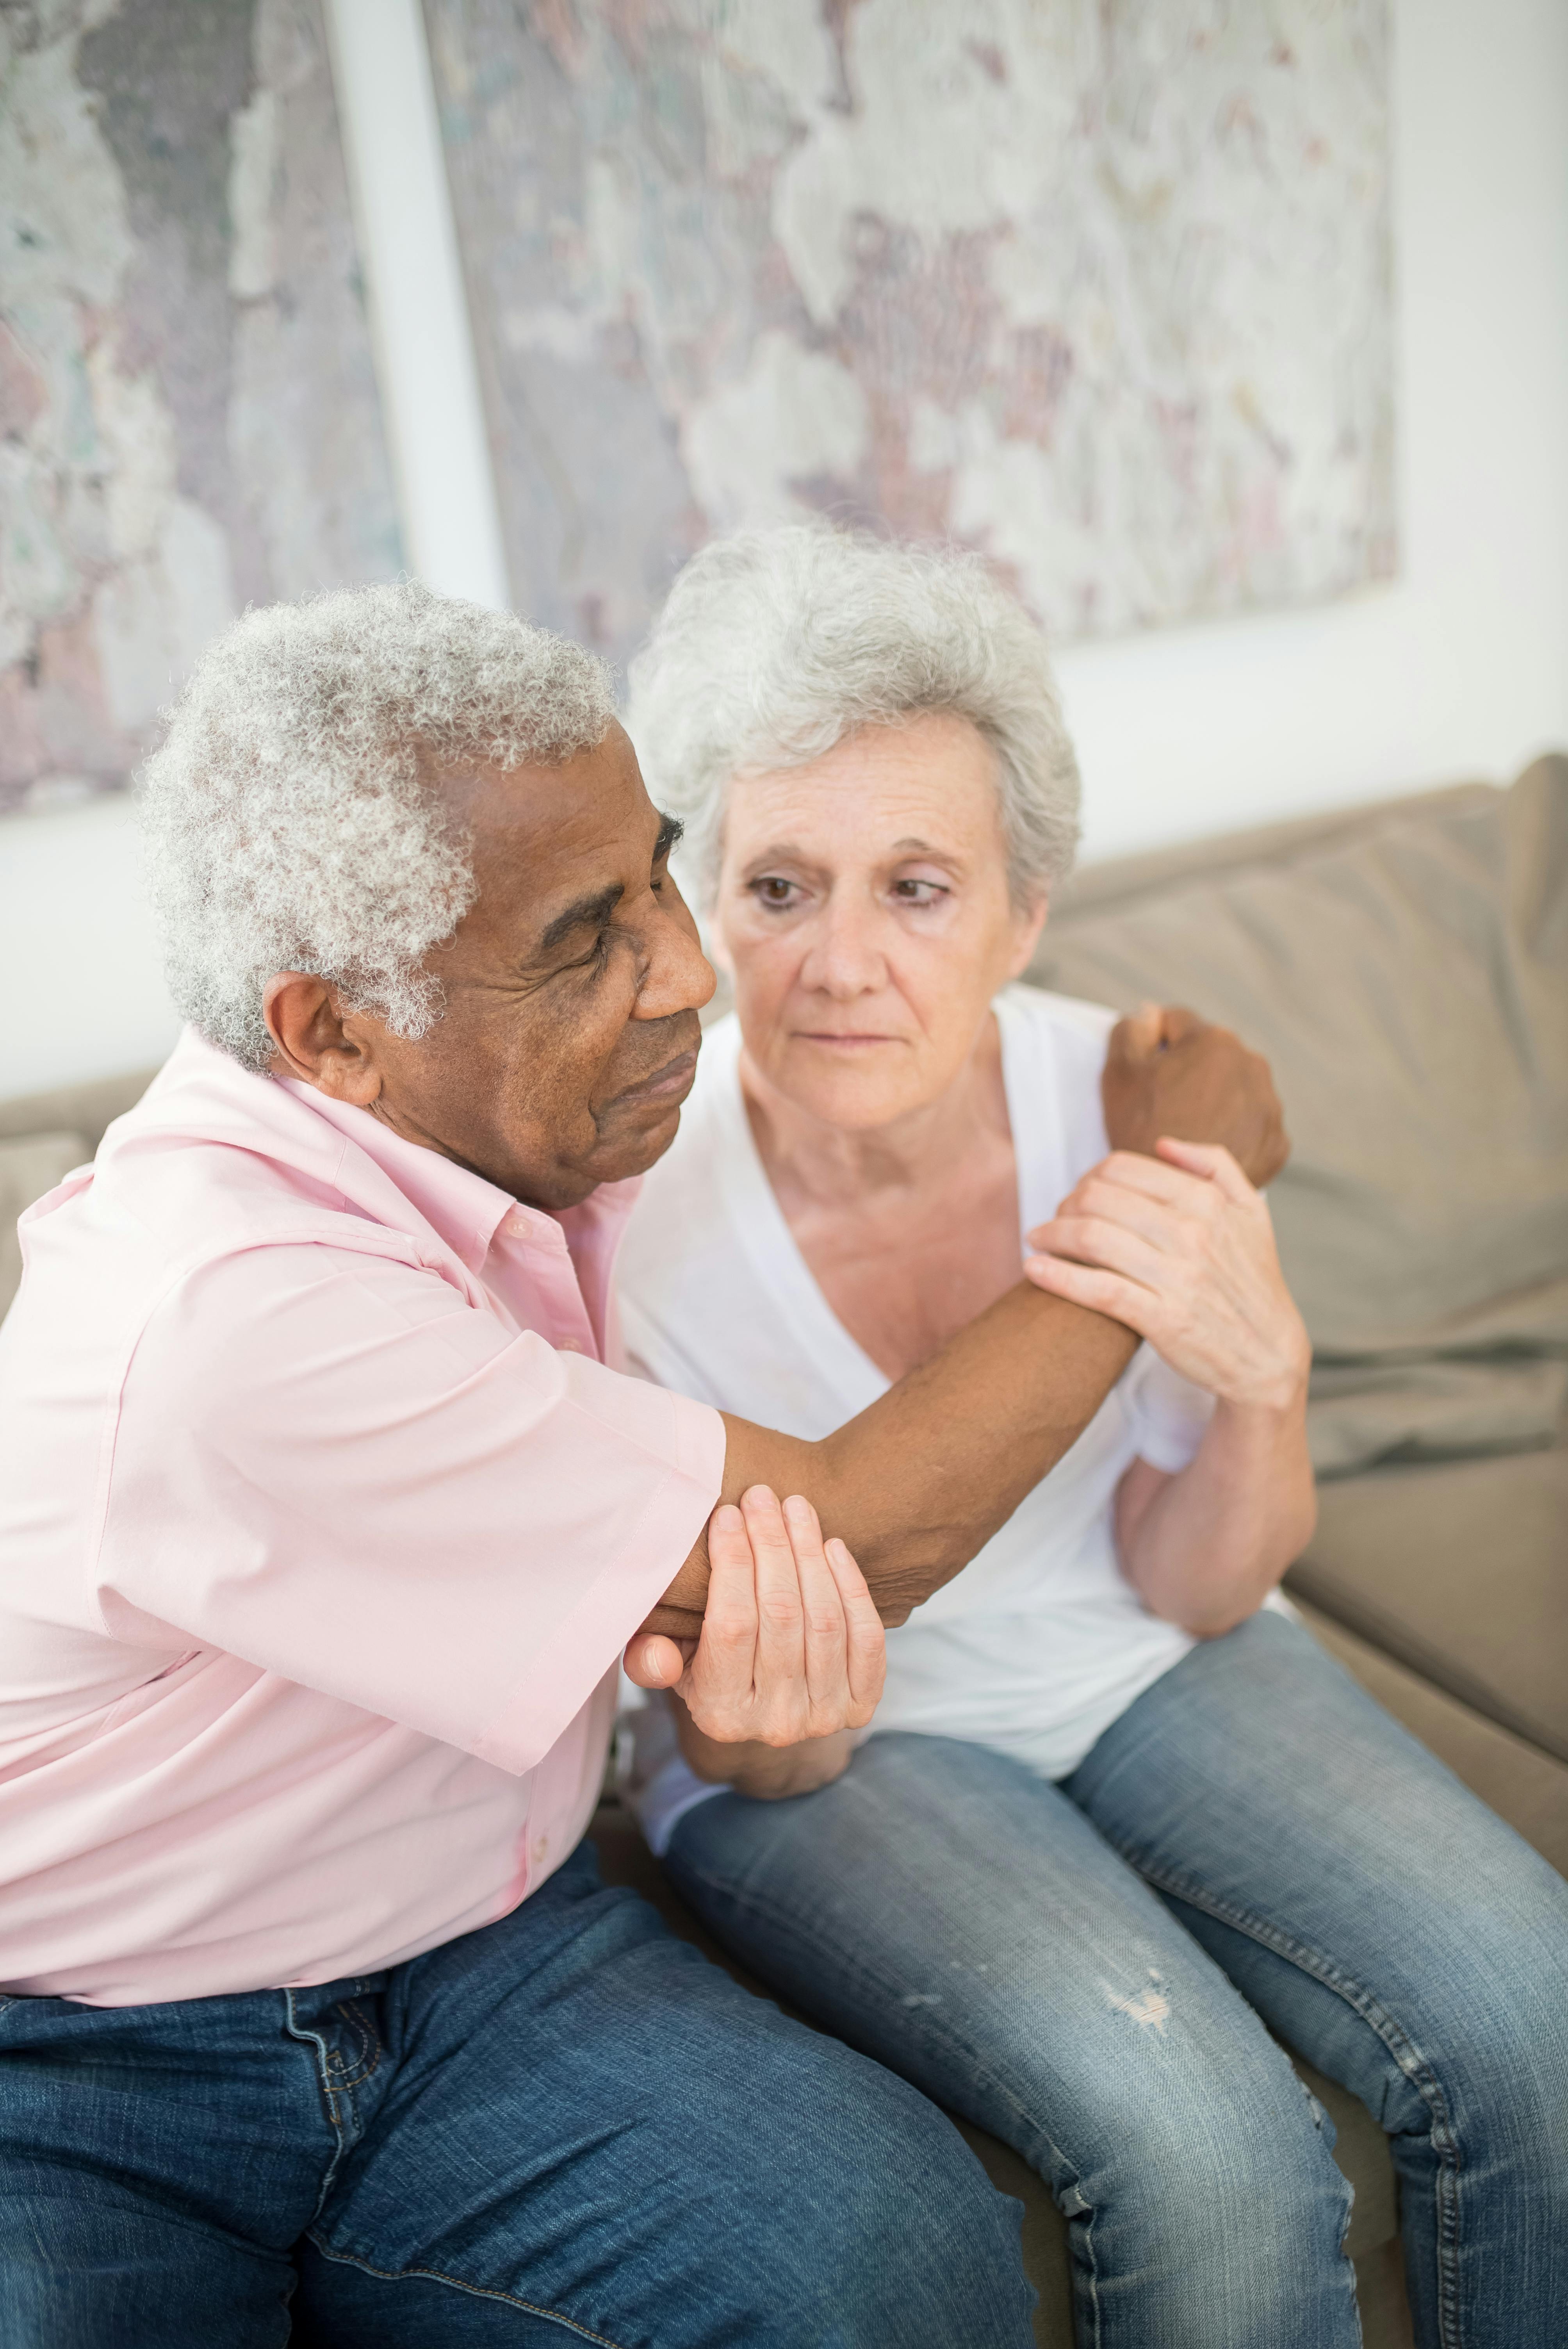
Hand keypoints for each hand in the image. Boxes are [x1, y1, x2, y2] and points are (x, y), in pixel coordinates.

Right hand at [624, 1486, 884, 1746]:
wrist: (768, 1703)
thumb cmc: (711, 1665)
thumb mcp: (671, 1661)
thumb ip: (649, 1657)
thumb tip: (656, 1654)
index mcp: (720, 1714)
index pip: (731, 1625)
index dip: (732, 1563)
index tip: (727, 1513)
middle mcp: (776, 1722)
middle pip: (781, 1615)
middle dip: (771, 1545)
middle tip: (762, 1497)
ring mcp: (824, 1716)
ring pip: (824, 1619)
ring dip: (809, 1553)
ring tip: (795, 1508)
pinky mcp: (861, 1704)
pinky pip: (865, 1636)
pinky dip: (852, 1587)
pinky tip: (833, 1547)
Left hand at [1022, 1138, 1309, 1409]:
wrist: (1269, 1355)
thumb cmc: (1253, 1282)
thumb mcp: (1252, 1212)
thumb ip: (1216, 1165)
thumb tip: (1163, 1143)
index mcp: (1208, 1201)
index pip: (1123, 1169)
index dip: (1089, 1177)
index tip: (1079, 1195)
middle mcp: (1193, 1234)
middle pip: (1099, 1198)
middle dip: (1066, 1205)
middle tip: (1055, 1220)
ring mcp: (1177, 1277)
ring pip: (1092, 1238)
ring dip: (1052, 1235)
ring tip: (1039, 1240)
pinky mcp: (1163, 1319)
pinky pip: (1098, 1289)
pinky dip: (1057, 1276)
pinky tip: (1034, 1270)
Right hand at [1103, 1004, 1287, 1187]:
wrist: (1173, 1194)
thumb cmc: (1140, 1131)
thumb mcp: (1119, 1071)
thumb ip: (1133, 1028)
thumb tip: (1150, 1013)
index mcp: (1213, 1040)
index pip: (1177, 1024)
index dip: (1153, 1047)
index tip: (1145, 1074)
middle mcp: (1252, 1065)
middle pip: (1211, 1056)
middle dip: (1189, 1071)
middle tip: (1163, 1106)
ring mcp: (1269, 1106)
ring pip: (1235, 1089)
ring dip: (1215, 1100)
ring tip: (1187, 1129)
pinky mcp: (1276, 1143)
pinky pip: (1253, 1125)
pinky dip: (1235, 1132)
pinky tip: (1208, 1146)